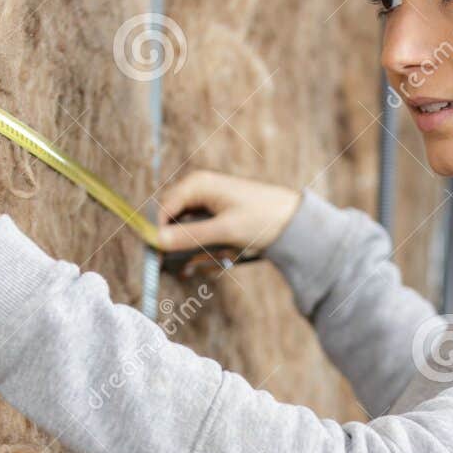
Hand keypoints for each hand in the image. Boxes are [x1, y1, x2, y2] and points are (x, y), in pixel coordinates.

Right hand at [155, 170, 301, 275]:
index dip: (159, 234)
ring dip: (195, 248)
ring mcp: (208, 200)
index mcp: (197, 184)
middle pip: (173, 219)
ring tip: (213, 261)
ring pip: (187, 228)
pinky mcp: (217, 213)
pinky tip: (221, 258)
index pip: (164, 209)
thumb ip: (190, 236)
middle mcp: (199, 189)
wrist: (294, 219)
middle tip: (184, 268)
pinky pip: (201, 231)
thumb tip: (159, 241)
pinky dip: (206, 246)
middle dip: (178, 244)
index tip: (160, 259)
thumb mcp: (225, 230)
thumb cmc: (263, 217)